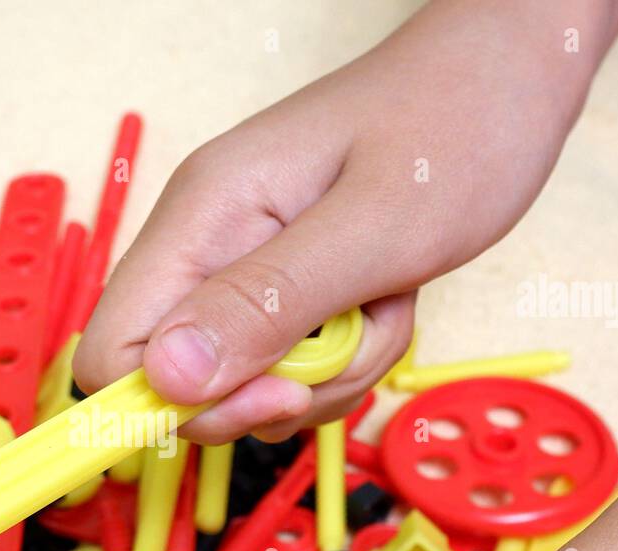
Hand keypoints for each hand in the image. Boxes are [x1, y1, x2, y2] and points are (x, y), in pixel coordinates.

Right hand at [73, 0, 617, 443]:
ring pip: (245, 383)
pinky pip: (289, 365)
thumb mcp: (372, 229)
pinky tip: (381, 306)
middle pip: (183, 383)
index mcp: (203, 218)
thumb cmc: (454, 125)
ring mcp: (243, 266)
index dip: (174, 405)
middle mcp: (206, 244)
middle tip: (347, 345)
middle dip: (274, 392)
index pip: (113, 350)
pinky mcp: (281, 285)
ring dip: (325, 376)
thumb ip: (266, 304)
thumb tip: (167, 379)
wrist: (505, 77)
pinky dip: (344, 360)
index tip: (270, 398)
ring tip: (380, 308)